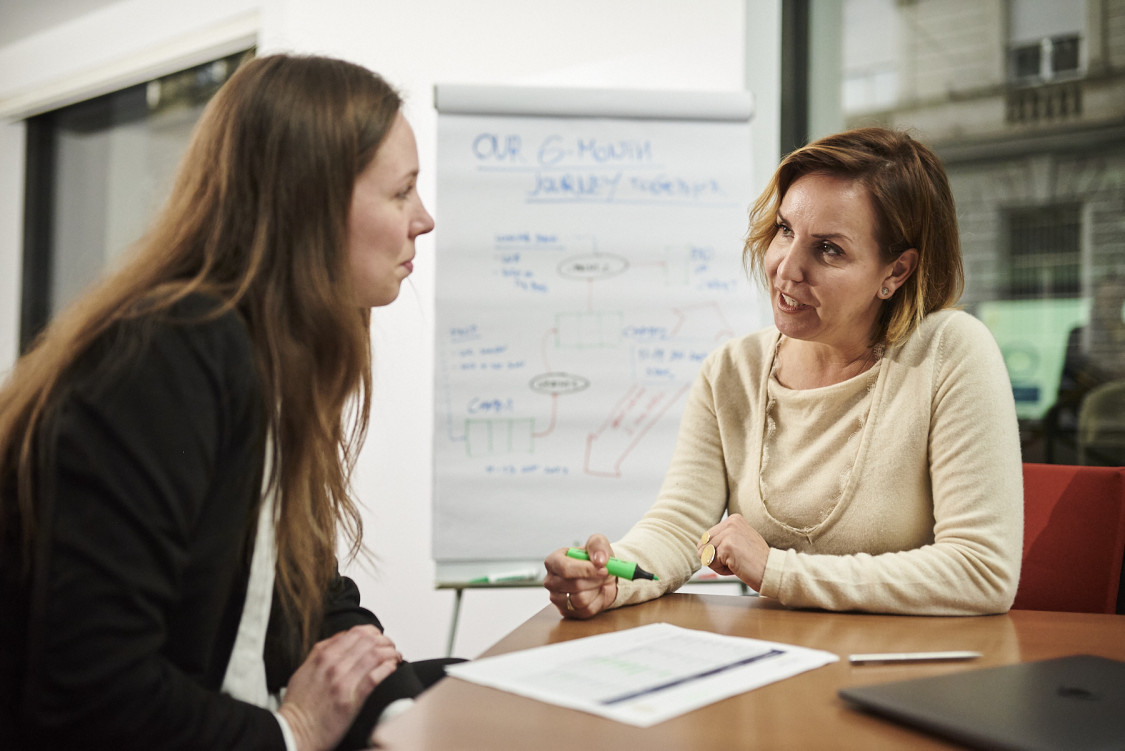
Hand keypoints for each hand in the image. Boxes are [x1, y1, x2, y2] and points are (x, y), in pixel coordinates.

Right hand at [278, 624, 401, 750]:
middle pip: (368, 641)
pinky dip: (387, 668)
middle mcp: (333, 665)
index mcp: (322, 656)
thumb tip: (341, 639)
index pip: (355, 632)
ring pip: (375, 655)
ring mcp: (343, 682)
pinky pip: (375, 677)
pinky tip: (391, 667)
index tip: (378, 637)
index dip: (372, 632)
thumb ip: (322, 653)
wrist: (294, 731)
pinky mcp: (351, 700)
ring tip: (395, 656)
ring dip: (390, 653)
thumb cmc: (299, 705)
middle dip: (384, 641)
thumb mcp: (304, 670)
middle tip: (390, 646)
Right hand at [543, 534, 617, 618]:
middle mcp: (551, 580)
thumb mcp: (598, 543)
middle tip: (605, 573)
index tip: (603, 568)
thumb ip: (598, 545)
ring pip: (581, 599)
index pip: (565, 568)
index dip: (586, 569)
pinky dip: (597, 602)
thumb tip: (599, 560)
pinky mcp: (566, 612)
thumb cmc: (593, 558)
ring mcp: (557, 598)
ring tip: (599, 582)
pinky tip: (597, 592)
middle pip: (574, 585)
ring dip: (597, 590)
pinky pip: (586, 611)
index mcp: (553, 561)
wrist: (599, 575)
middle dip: (595, 580)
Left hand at [698, 514, 768, 590]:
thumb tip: (699, 548)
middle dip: (715, 558)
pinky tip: (737, 566)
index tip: (738, 554)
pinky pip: (710, 562)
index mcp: (733, 519)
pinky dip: (721, 569)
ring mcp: (729, 532)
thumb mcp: (739, 542)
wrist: (772, 572)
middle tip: (737, 560)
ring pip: (705, 554)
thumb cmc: (756, 561)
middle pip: (703, 545)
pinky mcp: (727, 545)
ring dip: (719, 564)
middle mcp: (730, 522)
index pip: (706, 538)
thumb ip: (722, 539)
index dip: (717, 552)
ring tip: (738, 562)